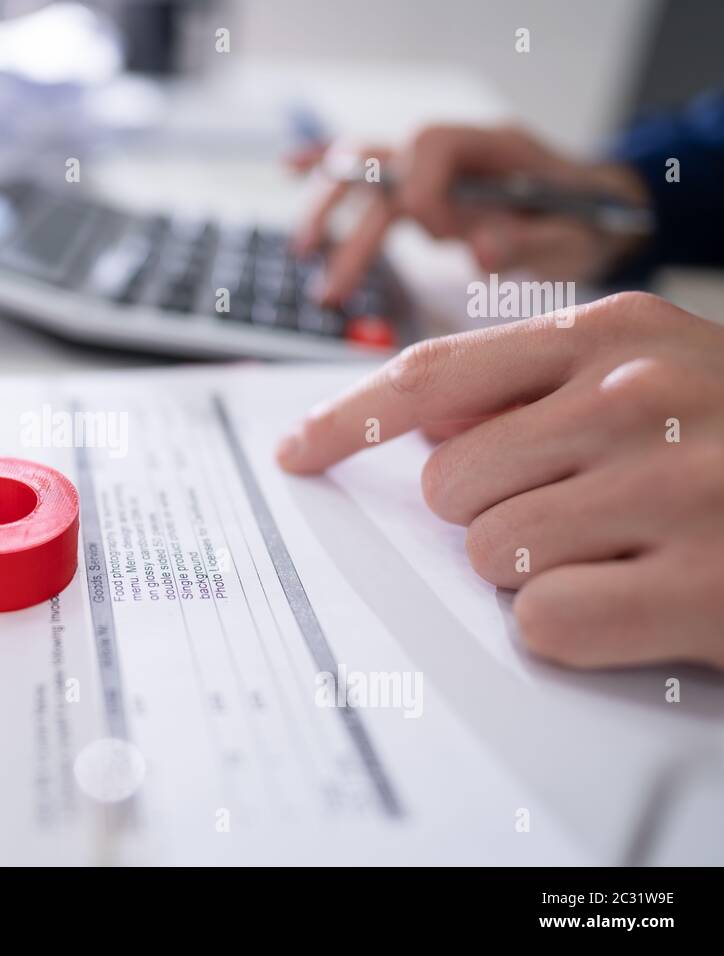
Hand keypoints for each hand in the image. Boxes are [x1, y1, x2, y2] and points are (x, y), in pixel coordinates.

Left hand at [276, 292, 723, 670]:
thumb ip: (535, 385)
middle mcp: (642, 397)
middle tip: (581, 513)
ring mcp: (678, 489)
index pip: (433, 374)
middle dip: (493, 513)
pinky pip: (545, 622)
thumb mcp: (657, 374)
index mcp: (618, 334)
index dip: (349, 418)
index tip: (300, 448)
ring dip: (542, 568)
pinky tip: (646, 602)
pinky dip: (580, 628)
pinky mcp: (706, 586)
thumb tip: (416, 416)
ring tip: (630, 550)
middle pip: (451, 483)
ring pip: (493, 555)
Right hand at [291, 125, 649, 305]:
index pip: (429, 151)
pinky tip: (288, 169)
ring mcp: (432, 164)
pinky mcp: (421, 183)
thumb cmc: (587, 222)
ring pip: (362, 166)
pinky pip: (367, 166)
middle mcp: (452, 148)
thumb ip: (528, 243)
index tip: (442, 242)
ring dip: (327, 206)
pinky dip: (325, 164)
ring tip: (304, 252)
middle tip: (332, 291)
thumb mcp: (572, 238)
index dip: (424, 198)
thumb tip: (481, 256)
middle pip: (380, 168)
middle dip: (353, 231)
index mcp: (492, 145)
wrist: (597, 209)